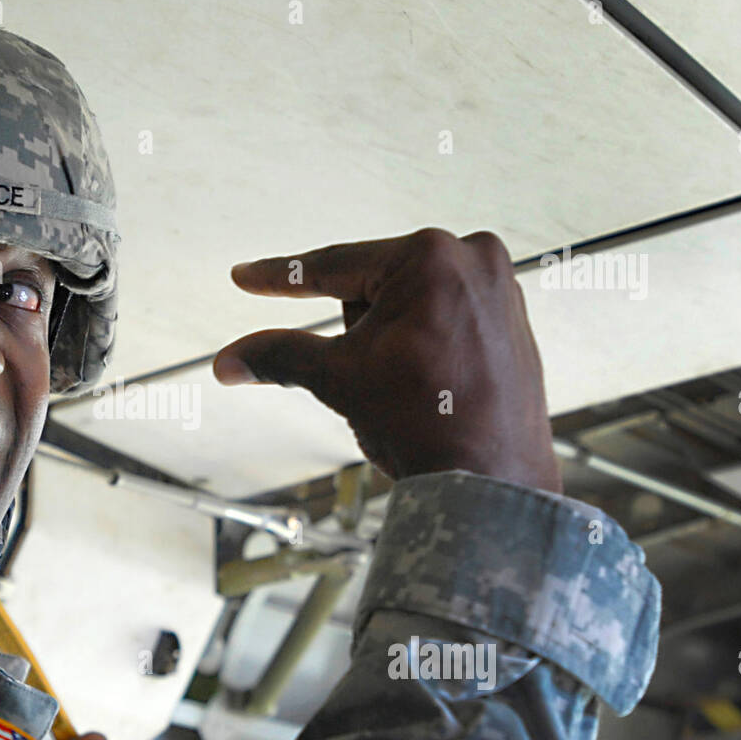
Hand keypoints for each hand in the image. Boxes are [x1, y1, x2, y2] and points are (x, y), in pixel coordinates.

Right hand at [213, 228, 561, 493]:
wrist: (489, 482)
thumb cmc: (426, 425)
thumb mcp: (338, 378)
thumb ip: (279, 356)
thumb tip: (228, 361)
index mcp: (428, 257)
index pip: (334, 266)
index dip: (281, 279)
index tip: (246, 276)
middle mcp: (472, 258)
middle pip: (375, 288)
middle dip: (358, 330)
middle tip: (375, 377)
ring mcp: (499, 286)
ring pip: (409, 306)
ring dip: (391, 340)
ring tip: (413, 388)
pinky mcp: (512, 317)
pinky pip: (445, 320)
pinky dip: (424, 346)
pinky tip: (431, 386)